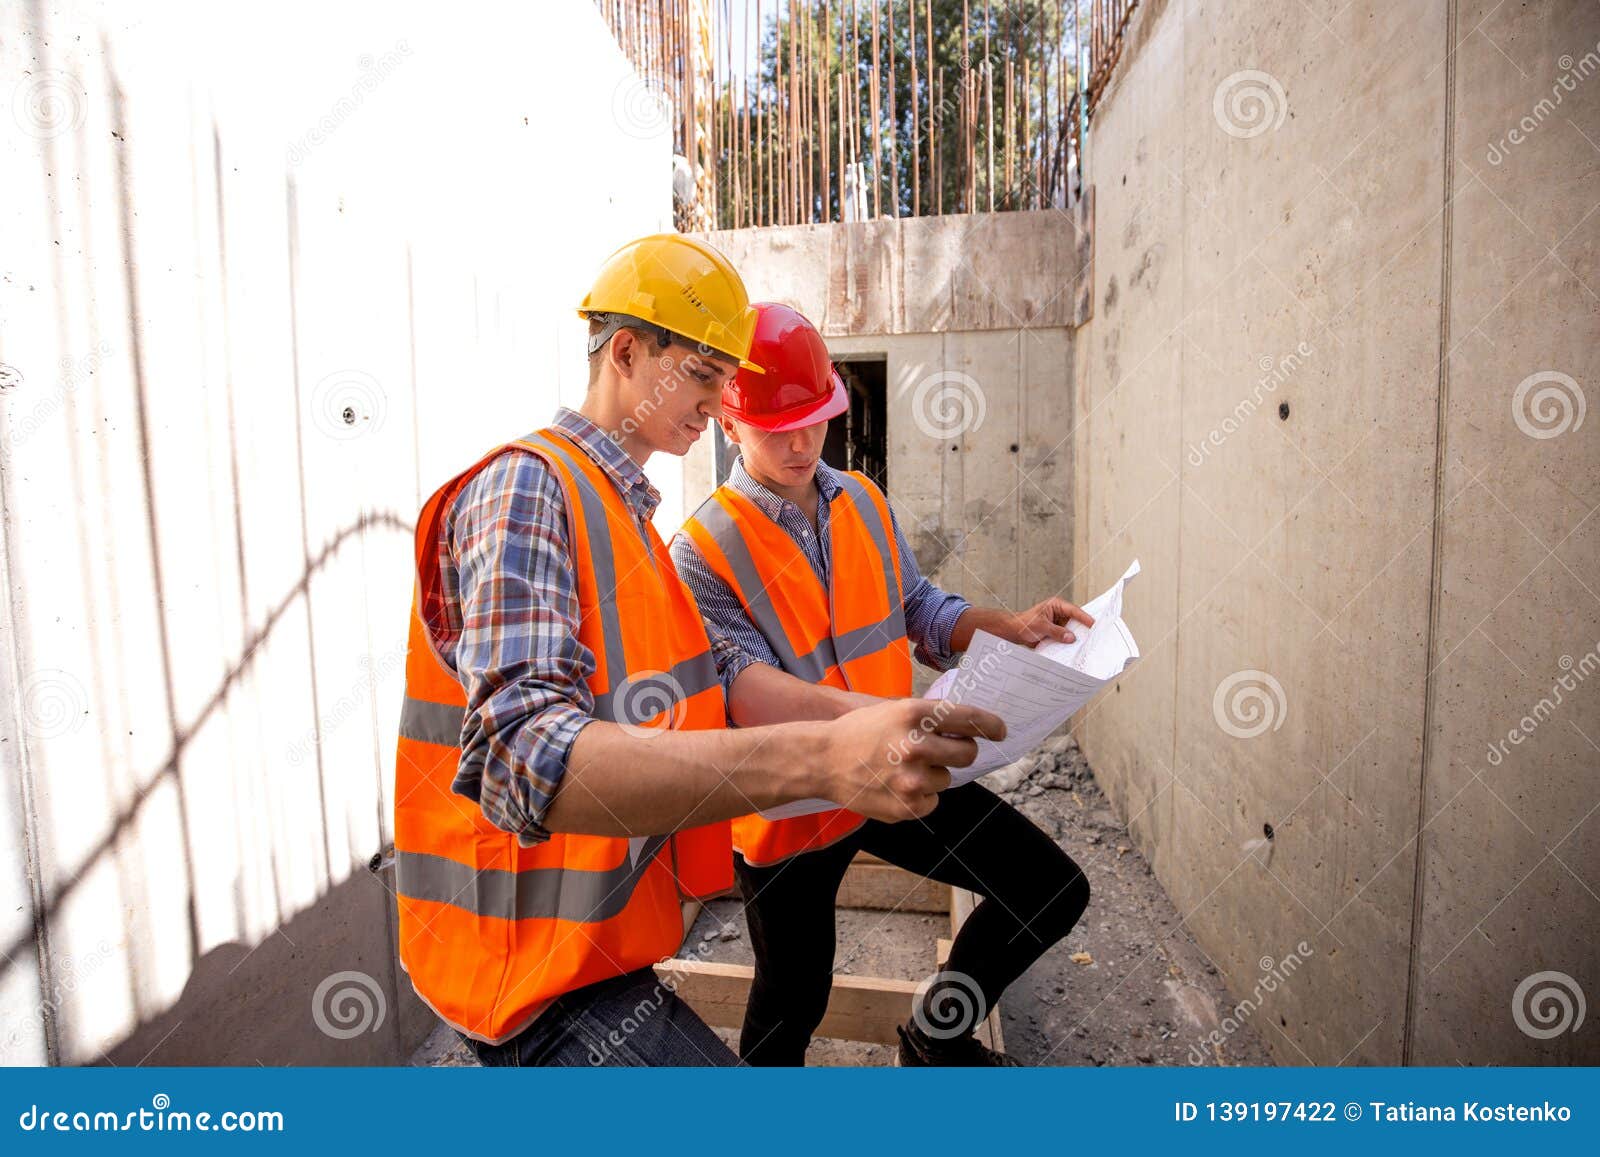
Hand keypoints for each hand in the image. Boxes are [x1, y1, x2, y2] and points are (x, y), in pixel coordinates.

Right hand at [819, 698, 1006, 822]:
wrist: (822, 761)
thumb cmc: (860, 732)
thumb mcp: (893, 710)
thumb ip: (930, 717)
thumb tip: (969, 727)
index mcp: (914, 715)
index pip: (969, 719)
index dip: (991, 725)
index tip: (1000, 731)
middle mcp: (915, 746)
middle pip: (967, 754)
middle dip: (961, 751)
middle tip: (945, 751)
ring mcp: (911, 780)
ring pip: (947, 779)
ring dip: (933, 775)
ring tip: (903, 769)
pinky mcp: (906, 806)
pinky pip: (932, 801)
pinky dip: (921, 796)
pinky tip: (896, 786)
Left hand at [1008, 597, 1094, 645]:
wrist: (1015, 632)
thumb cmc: (1024, 623)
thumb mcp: (1041, 626)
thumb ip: (1056, 631)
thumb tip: (1070, 637)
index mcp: (1056, 605)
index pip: (1074, 611)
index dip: (1084, 617)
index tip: (1093, 624)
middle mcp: (1060, 614)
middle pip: (1076, 621)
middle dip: (1083, 629)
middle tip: (1093, 636)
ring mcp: (1059, 624)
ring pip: (1073, 630)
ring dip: (1077, 637)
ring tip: (1086, 644)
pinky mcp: (1058, 633)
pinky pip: (1067, 638)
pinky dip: (1070, 643)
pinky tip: (1075, 649)